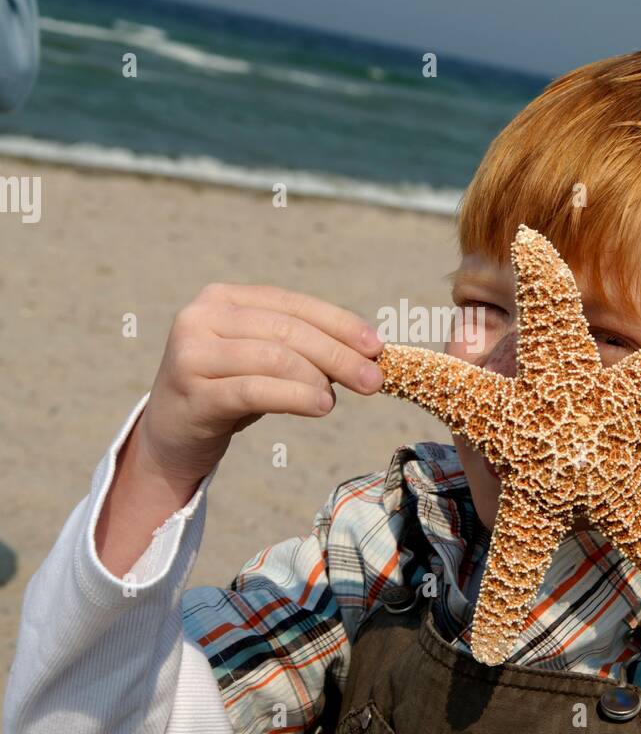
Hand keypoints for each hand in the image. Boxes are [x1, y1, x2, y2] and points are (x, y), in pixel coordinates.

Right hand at [137, 282, 384, 488]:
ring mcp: (192, 352)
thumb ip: (299, 347)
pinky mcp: (192, 390)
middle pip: (286, 331)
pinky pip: (255, 390)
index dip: (339, 323)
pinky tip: (321, 406)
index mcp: (222, 298)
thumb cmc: (226, 392)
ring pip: (273, 358)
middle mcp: (202, 316)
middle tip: (373, 380)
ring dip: (317, 378)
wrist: (170, 435)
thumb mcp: (260, 360)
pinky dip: (295, 397)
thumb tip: (364, 351)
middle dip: (337, 354)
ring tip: (337, 399)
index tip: (376, 346)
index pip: (292, 304)